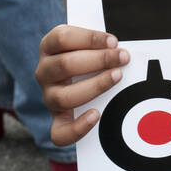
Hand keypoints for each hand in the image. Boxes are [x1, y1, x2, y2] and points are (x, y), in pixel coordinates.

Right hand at [37, 25, 129, 146]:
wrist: (83, 80)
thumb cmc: (91, 57)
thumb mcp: (92, 44)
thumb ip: (103, 44)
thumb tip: (125, 51)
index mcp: (50, 47)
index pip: (62, 38)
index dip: (88, 38)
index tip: (113, 41)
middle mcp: (45, 72)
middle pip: (65, 65)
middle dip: (99, 60)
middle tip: (123, 57)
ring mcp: (49, 97)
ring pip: (63, 97)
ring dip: (94, 86)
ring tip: (117, 77)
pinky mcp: (58, 120)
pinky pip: (59, 132)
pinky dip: (78, 126)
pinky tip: (96, 115)